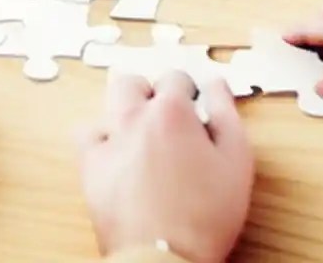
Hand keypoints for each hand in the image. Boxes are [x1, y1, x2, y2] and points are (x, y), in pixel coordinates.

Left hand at [78, 73, 252, 262]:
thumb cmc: (204, 215)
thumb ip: (226, 114)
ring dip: (124, 110)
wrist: (164, 256)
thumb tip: (216, 86)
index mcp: (171, 111)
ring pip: (108, 105)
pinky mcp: (90, 166)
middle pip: (134, 83)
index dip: (189, 91)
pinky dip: (101, 136)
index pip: (176, 77)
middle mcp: (134, 117)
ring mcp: (108, 141)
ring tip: (143, 134)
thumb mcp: (236, 160)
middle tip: (167, 117)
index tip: (195, 106)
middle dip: (150, 92)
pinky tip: (117, 150)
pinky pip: (87, 135)